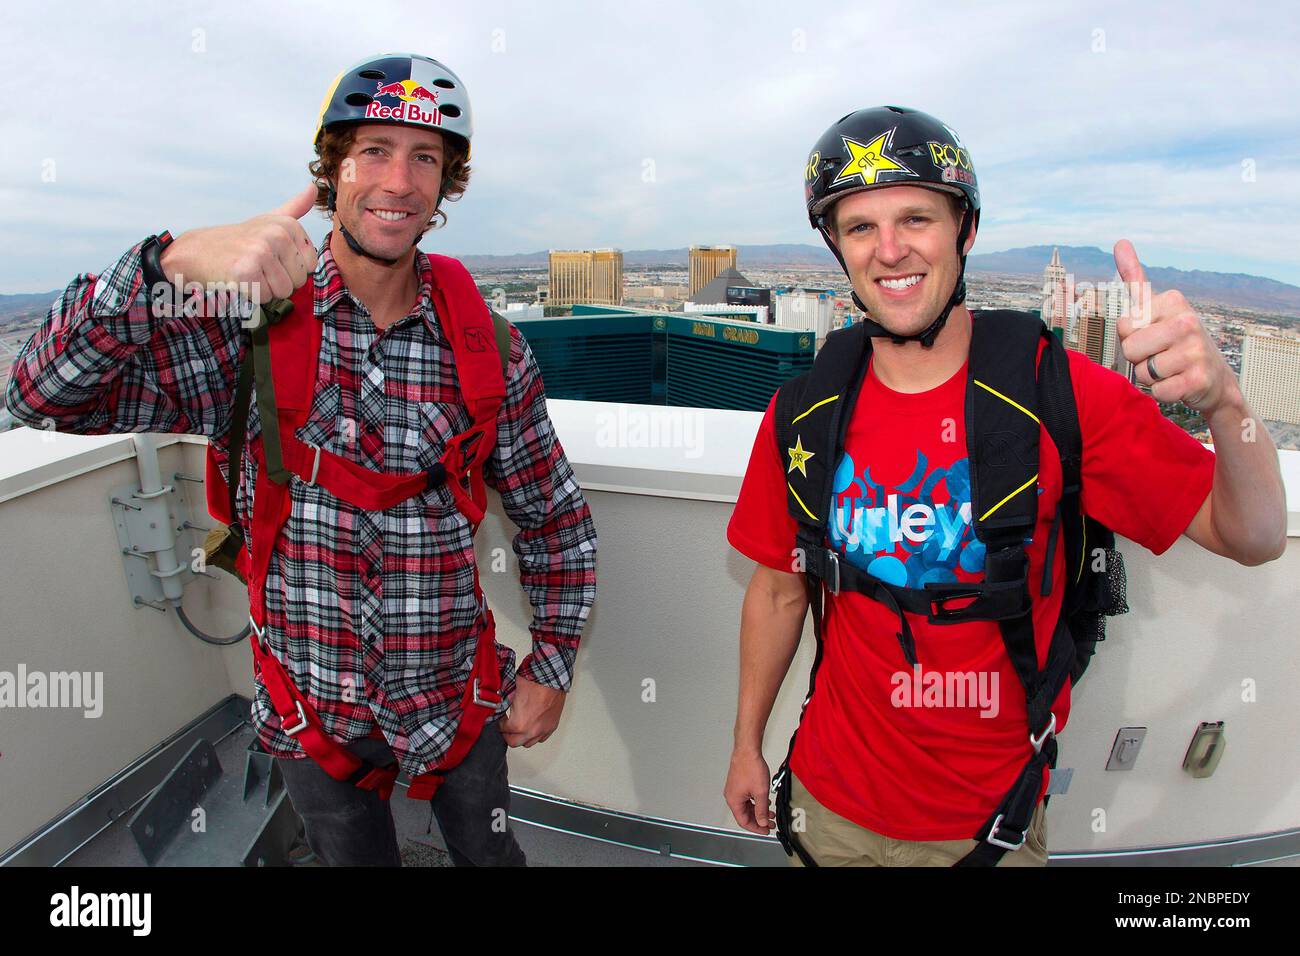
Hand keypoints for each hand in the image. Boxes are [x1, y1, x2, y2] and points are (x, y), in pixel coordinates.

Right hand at [160, 184, 319, 302]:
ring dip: (266, 289)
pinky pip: (265, 297)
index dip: (292, 269)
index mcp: (288, 225)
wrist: (196, 251)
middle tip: (258, 267)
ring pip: (284, 291)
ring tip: (249, 273)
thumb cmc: (238, 240)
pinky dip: (252, 295)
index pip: (311, 265)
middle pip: (299, 280)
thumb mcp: (268, 220)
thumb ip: (294, 208)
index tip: (272, 258)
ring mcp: (261, 251)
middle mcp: (277, 235)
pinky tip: (239, 280)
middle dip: (280, 281)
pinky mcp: (246, 271)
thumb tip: (314, 187)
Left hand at [498, 675, 564, 747]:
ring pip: (528, 743)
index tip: (501, 719)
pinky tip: (532, 726)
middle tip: (507, 726)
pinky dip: (535, 735)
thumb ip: (504, 706)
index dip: (500, 723)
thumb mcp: (511, 693)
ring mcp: (543, 730)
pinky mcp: (552, 726)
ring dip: (522, 737)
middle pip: (513, 742)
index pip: (503, 730)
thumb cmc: (534, 682)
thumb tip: (499, 707)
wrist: (551, 677)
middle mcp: (532, 731)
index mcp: (519, 724)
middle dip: (508, 734)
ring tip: (519, 727)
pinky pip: (541, 738)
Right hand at [723, 748, 773, 834]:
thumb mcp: (760, 792)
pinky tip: (764, 802)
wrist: (747, 750)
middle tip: (770, 824)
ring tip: (770, 813)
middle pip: (744, 815)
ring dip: (758, 811)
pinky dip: (756, 803)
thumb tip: (762, 822)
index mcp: (734, 801)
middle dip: (758, 820)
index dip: (756, 828)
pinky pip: (746, 798)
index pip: (744, 822)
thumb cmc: (750, 767)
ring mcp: (734, 790)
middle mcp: (732, 796)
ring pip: (746, 806)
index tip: (765, 830)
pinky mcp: (738, 784)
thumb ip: (761, 810)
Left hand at [1114, 239, 1238, 417]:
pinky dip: (1163, 392)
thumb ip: (1136, 279)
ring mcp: (1196, 351)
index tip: (1151, 333)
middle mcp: (1188, 321)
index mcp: (1173, 301)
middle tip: (1160, 354)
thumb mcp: (1158, 308)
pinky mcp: (1198, 379)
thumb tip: (1120, 242)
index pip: (1124, 325)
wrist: (1214, 378)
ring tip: (1169, 369)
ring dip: (1150, 376)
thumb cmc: (1176, 340)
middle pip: (1129, 349)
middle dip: (1138, 358)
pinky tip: (1179, 383)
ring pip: (1141, 372)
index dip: (1131, 335)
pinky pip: (1157, 391)